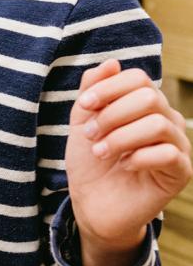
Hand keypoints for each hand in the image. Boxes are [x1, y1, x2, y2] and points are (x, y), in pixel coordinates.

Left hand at [67, 59, 191, 265]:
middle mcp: (166, 120)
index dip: (109, 87)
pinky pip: (168, 153)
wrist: (92, 202)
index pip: (138, 78)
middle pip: (149, 97)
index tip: (84, 105)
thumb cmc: (90, 159)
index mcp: (144, 105)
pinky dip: (137, 157)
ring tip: (102, 152)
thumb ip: (93, 90)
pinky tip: (124, 166)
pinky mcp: (181, 172)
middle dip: (112, 114)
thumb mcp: (83, 120)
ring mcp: (178, 145)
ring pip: (157, 123)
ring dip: (121, 137)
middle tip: (92, 134)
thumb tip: (112, 62)